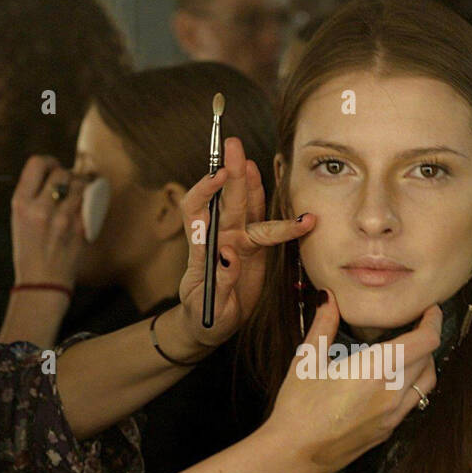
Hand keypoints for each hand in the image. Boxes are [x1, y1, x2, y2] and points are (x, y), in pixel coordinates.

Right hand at [10, 156, 88, 287]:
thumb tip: (55, 175)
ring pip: (80, 184)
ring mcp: (62, 219)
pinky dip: (92, 198)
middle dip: (67, 174)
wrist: (42, 282)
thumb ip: (33, 196)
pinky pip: (92, 201)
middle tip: (68, 184)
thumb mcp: (19, 220)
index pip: (37, 163)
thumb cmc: (30, 250)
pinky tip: (90, 201)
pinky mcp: (80, 229)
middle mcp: (40, 208)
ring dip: (82, 185)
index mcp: (20, 203)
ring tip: (80, 193)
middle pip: (61, 171)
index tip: (53, 168)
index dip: (49, 161)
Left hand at [179, 136, 315, 347]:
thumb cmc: (204, 316)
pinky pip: (264, 226)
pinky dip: (273, 211)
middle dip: (232, 174)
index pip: (197, 210)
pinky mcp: (255, 251)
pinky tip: (275, 191)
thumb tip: (228, 254)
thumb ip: (220, 281)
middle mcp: (220, 240)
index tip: (220, 178)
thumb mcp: (209, 307)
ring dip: (250, 185)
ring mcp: (238, 242)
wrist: (210, 326)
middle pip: (226, 201)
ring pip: (245, 209)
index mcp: (202, 250)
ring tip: (254, 162)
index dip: (206, 190)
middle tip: (235, 146)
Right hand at [263, 289, 441, 472]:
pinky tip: (391, 380)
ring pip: (426, 383)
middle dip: (426, 339)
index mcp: (375, 370)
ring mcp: (393, 416)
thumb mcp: (306, 360)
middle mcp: (392, 393)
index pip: (425, 342)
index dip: (434, 321)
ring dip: (424, 363)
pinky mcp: (387, 431)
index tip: (430, 310)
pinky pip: (412, 402)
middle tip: (414, 325)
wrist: (294, 455)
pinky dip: (412, 385)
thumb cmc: (297, 407)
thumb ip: (323, 325)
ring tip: (409, 351)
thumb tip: (328, 297)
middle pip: (428, 359)